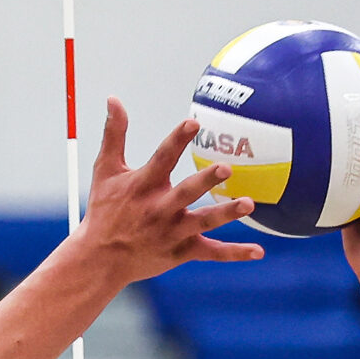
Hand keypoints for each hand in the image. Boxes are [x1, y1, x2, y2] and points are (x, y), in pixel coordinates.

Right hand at [74, 98, 263, 284]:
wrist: (101, 259)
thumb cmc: (104, 211)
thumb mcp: (105, 170)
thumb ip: (114, 134)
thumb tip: (114, 99)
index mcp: (142, 186)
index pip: (162, 159)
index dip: (177, 140)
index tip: (193, 123)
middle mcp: (158, 209)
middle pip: (185, 193)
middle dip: (205, 181)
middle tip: (225, 167)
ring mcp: (172, 232)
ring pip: (203, 223)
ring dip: (225, 214)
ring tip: (248, 204)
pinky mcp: (181, 252)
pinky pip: (211, 252)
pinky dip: (235, 253)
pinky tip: (258, 252)